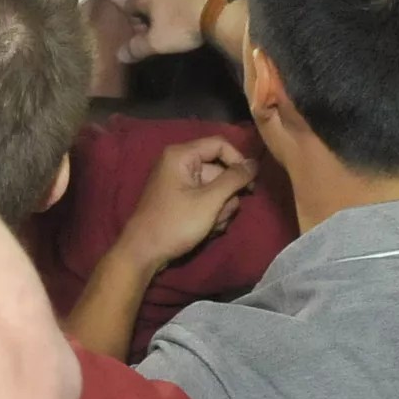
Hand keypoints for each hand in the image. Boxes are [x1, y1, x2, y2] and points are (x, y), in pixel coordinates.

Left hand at [112, 138, 257, 271]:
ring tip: (210, 226)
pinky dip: (210, 214)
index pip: (220, 145)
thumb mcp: (209, 201)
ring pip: (215, 189)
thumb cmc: (175, 223)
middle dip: (226, 196)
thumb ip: (234, 179)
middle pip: (219, 171)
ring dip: (220, 209)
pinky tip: (206, 230)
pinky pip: (205, 200)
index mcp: (181, 155)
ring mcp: (179, 183)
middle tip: (221, 215)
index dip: (238, 162)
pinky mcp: (180, 200)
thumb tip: (254, 163)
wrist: (143, 253)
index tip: (250, 185)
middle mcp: (180, 163)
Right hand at [122, 0, 218, 63]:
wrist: (221, 7)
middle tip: (165, 29)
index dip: (135, 23)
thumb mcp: (157, 43)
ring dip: (172, 2)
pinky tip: (199, 8)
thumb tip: (119, 55)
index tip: (146, 36)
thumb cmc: (183, 25)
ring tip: (184, 19)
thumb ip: (137, 48)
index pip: (129, 6)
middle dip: (153, 11)